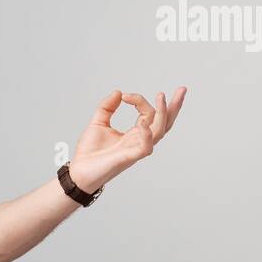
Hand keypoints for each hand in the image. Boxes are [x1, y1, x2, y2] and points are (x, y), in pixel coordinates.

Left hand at [67, 87, 187, 192]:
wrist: (79, 171)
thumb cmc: (90, 152)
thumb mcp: (98, 123)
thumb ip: (107, 107)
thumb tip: (118, 92)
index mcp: (134, 134)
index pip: (147, 113)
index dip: (138, 100)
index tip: (124, 95)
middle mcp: (139, 141)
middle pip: (165, 123)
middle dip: (174, 107)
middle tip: (182, 89)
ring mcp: (136, 149)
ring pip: (159, 131)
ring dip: (162, 113)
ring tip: (161, 96)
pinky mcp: (129, 158)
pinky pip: (146, 147)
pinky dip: (147, 134)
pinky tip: (143, 123)